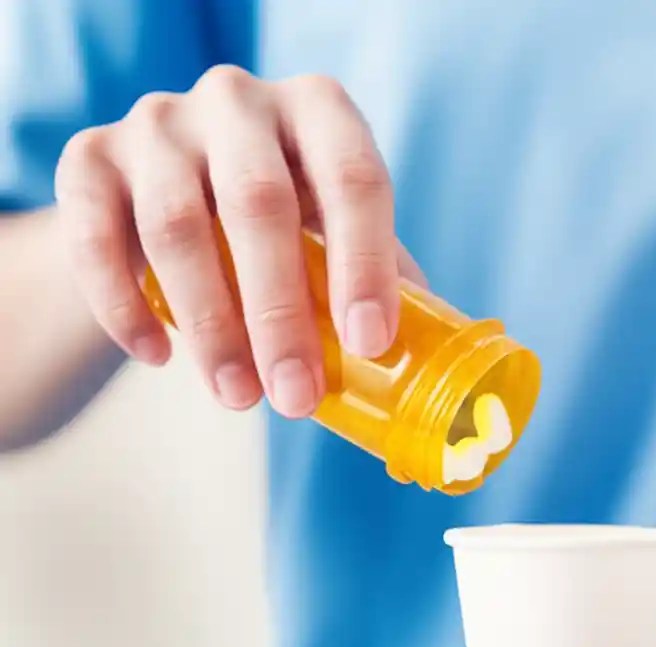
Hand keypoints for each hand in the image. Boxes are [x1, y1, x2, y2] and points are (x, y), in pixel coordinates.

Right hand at [53, 65, 426, 417]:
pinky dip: (124, 306)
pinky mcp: (88, 157)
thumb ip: (381, 277)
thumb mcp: (335, 231)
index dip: (365, 264)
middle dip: (281, 314)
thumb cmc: (283, 221)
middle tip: (296, 397)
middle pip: (260, 204)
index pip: (354, 179)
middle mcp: (238, 100)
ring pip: (177, 226)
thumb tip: (428, 360)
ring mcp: (157, 122)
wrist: (165, 195)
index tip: (368, 344)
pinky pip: (97, 237)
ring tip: (239, 397)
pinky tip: (159, 359)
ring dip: (210, 326)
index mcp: (320, 109)